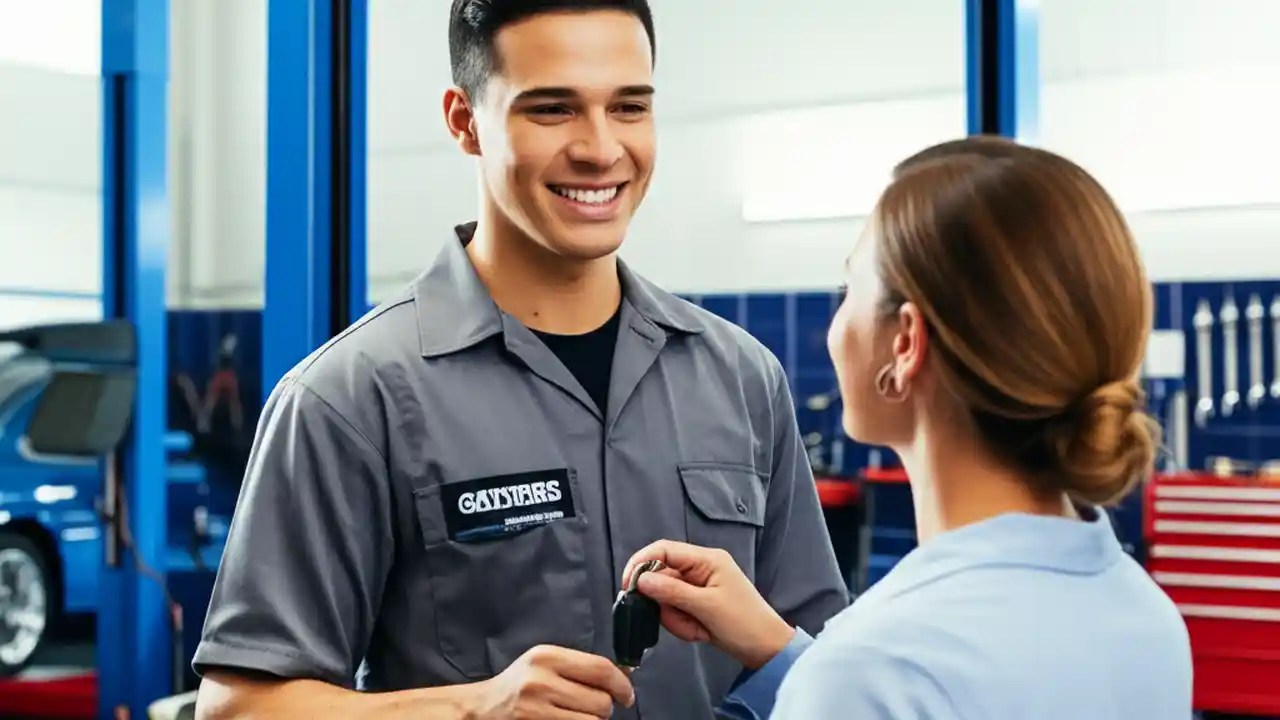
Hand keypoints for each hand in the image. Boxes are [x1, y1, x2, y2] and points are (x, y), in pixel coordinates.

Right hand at [467, 645, 633, 718]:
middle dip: (605, 709)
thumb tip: (625, 675)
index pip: (601, 669)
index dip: (622, 685)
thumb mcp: (545, 664)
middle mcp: (541, 681)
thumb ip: (581, 667)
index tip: (627, 695)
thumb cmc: (518, 686)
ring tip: (577, 716)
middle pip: (601, 702)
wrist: (480, 709)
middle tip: (593, 708)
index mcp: (547, 656)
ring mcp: (536, 709)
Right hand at [621, 540, 794, 669]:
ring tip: (698, 630)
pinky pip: (675, 611)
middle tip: (684, 621)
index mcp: (706, 559)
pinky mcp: (697, 603)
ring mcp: (698, 586)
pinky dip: (683, 625)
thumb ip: (671, 591)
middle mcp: (700, 568)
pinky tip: (700, 633)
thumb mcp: (706, 606)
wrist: (766, 649)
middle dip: (666, 605)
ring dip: (676, 619)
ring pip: (666, 598)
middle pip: (661, 578)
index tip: (628, 586)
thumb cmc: (744, 623)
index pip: (663, 550)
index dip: (641, 564)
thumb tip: (640, 580)